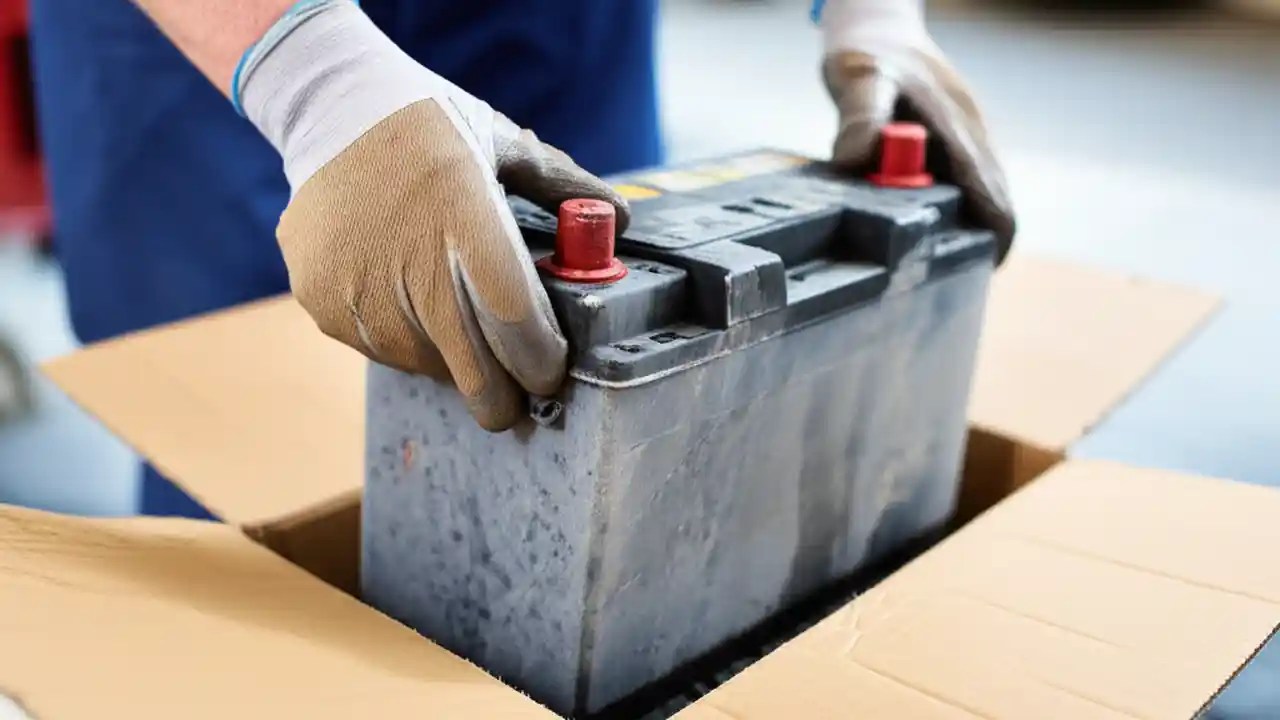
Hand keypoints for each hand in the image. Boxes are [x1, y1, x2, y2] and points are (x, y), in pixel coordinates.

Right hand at [235, 1, 626, 430]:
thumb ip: (563, 185)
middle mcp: (410, 259)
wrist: (328, 109)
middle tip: (518, 401)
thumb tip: (620, 222)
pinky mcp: (322, 301)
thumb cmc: (429, 129)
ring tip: (457, 326)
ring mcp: (360, 287)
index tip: (553, 371)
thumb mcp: (501, 141)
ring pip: (427, 366)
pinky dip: (407, 343)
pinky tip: (410, 303)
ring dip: (452, 363)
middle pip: (473, 371)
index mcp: (464, 213)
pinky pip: (381, 350)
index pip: (514, 319)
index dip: (540, 361)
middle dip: (504, 401)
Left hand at [818, 0, 1014, 260]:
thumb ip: (859, 116)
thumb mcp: (857, 78)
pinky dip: (948, 206)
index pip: (988, 186)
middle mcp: (969, 132)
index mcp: (953, 122)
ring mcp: (965, 137)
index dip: (994, 229)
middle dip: (980, 236)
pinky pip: (961, 182)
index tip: (987, 264)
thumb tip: (856, 160)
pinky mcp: (954, 143)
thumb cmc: (867, 54)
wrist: (879, 29)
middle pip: (993, 195)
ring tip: (934, 261)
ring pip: (980, 191)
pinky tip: (919, 226)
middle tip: (952, 277)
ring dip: (962, 222)